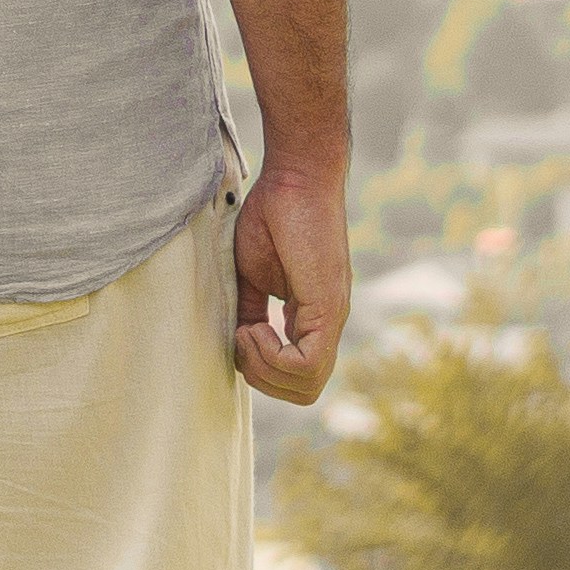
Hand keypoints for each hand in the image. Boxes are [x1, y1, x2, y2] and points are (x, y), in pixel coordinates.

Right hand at [228, 160, 347, 404]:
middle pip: (304, 390)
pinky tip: (253, 327)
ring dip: (264, 368)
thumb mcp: (252, 274)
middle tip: (240, 339)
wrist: (296, 178)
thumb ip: (251, 309)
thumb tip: (239, 342)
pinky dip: (271, 356)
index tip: (238, 333)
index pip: (297, 374)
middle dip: (262, 378)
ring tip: (246, 331)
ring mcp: (332, 318)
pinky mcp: (328, 307)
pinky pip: (307, 363)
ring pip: (307, 384)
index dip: (261, 368)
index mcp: (312, 318)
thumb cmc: (273, 215)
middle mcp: (328, 323)